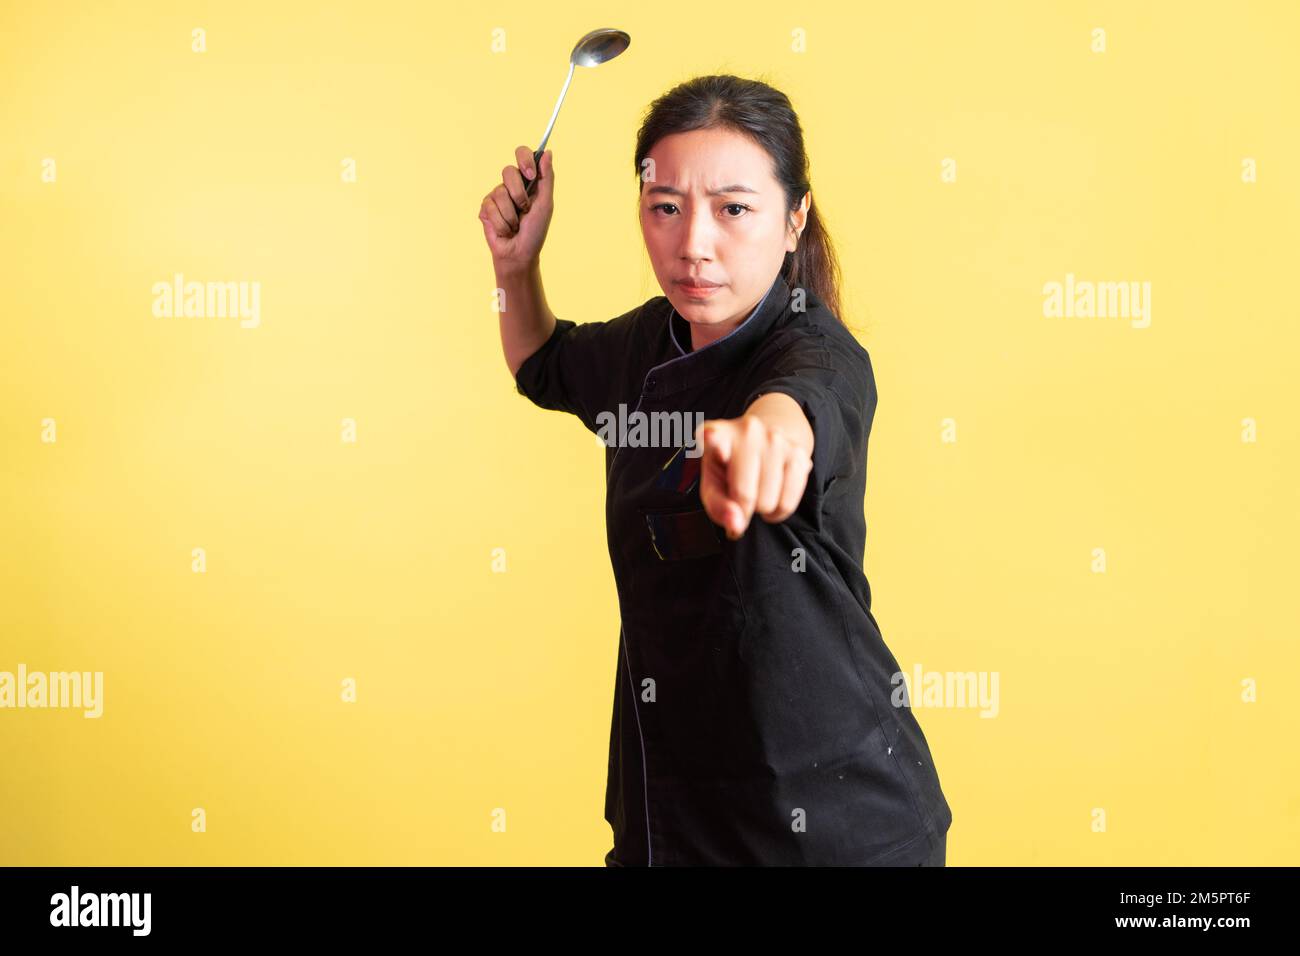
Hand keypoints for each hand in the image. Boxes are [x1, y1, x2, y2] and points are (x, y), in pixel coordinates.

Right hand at [478, 146, 554, 275]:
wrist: (520, 254)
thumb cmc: (535, 231)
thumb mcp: (545, 204)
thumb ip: (547, 178)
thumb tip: (547, 152)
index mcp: (527, 181)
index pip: (522, 154)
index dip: (524, 159)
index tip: (531, 175)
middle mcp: (510, 185)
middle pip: (508, 171)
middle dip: (518, 194)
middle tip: (524, 209)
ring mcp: (496, 196)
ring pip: (500, 192)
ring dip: (511, 214)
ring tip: (515, 225)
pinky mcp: (485, 208)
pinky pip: (490, 207)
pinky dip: (501, 222)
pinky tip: (505, 230)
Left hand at [696, 412, 813, 539]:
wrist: (765, 440)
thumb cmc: (731, 468)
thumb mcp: (713, 484)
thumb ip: (718, 507)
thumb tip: (736, 526)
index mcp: (717, 434)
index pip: (714, 437)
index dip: (712, 439)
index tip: (710, 437)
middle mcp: (748, 430)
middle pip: (744, 494)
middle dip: (742, 508)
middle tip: (741, 498)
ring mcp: (775, 439)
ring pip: (768, 502)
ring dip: (761, 509)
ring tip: (757, 494)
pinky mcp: (798, 453)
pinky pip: (789, 502)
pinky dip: (779, 512)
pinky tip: (772, 499)